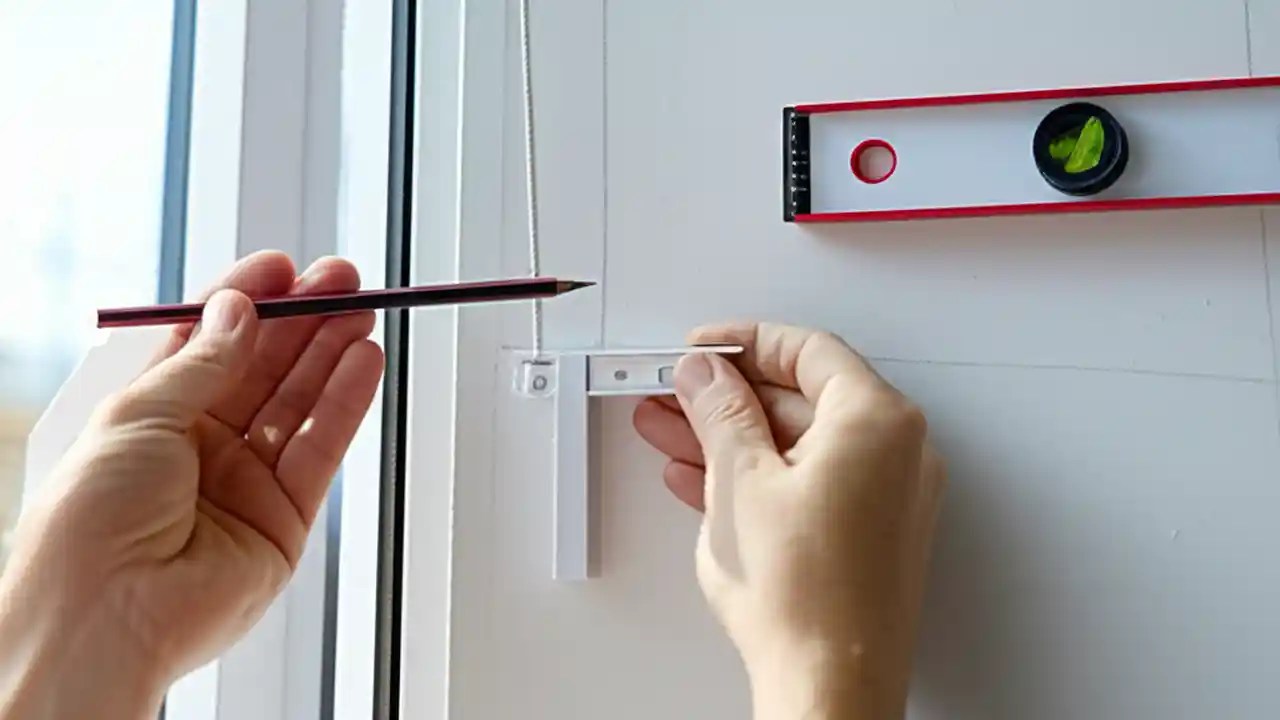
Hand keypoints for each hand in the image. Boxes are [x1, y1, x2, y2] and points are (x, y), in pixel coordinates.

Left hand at [0, 252, 383, 718]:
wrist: (106, 618)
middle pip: (263, 369)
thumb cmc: (88, 523)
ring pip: (298, 403)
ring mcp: (244, 484)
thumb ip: (203, 362)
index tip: (281, 268)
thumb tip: (239, 310)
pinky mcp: (284, 520)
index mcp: (149, 418)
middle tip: (341, 281)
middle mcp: (199, 448)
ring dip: (331, 354)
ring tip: (361, 311)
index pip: (207, 344)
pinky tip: (361, 362)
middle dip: (302, 321)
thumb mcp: (137, 414)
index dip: (246, 302)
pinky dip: (345, 403)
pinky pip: (322, 449)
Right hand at [633, 322, 944, 719]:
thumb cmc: (808, 600)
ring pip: (797, 443)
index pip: (808, 350)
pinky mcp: (866, 533)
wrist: (829, 688)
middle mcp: (896, 453)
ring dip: (732, 436)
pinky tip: (704, 478)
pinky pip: (807, 481)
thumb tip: (708, 376)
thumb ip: (722, 412)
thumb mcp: (742, 481)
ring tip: (673, 433)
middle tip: (679, 394)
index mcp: (878, 422)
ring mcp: (885, 496)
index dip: (745, 342)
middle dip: (729, 396)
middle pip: (802, 397)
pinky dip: (757, 475)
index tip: (703, 349)